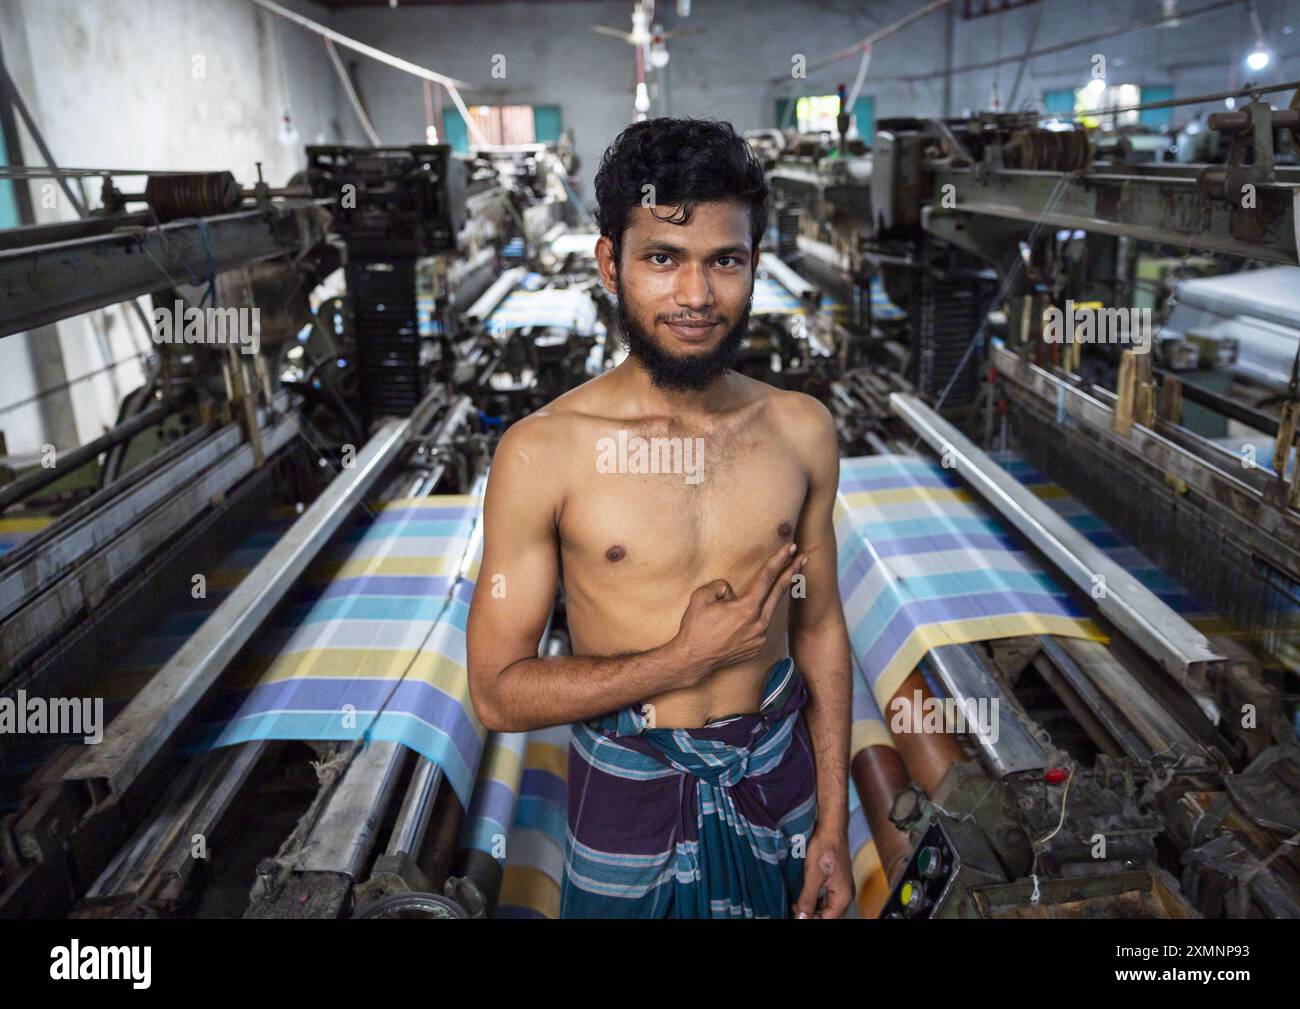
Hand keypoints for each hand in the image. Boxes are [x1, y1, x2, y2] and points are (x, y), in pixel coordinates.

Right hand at [669, 542, 806, 686]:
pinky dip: (756, 617)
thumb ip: (721, 585)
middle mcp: (759, 623)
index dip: (779, 560)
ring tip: (771, 585)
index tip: (791, 548)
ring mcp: (760, 638)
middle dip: (792, 572)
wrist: (692, 660)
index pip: (767, 578)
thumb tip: (732, 591)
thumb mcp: (701, 596)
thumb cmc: (695, 628)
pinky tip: (740, 620)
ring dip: (772, 596)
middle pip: (780, 591)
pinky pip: (761, 625)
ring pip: (769, 609)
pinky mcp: (757, 648)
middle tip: (803, 558)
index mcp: (747, 608)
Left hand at [792, 826, 853, 918]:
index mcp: (843, 897)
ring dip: (813, 909)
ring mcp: (842, 888)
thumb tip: (801, 918)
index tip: (796, 915)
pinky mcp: (836, 882)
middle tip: (795, 910)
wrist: (831, 828)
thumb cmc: (824, 848)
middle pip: (829, 916)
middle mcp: (846, 895)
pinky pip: (827, 898)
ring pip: (827, 908)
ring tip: (797, 905)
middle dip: (812, 915)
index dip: (810, 919)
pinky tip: (803, 897)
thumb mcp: (812, 876)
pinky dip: (815, 901)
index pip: (827, 919)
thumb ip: (807, 899)